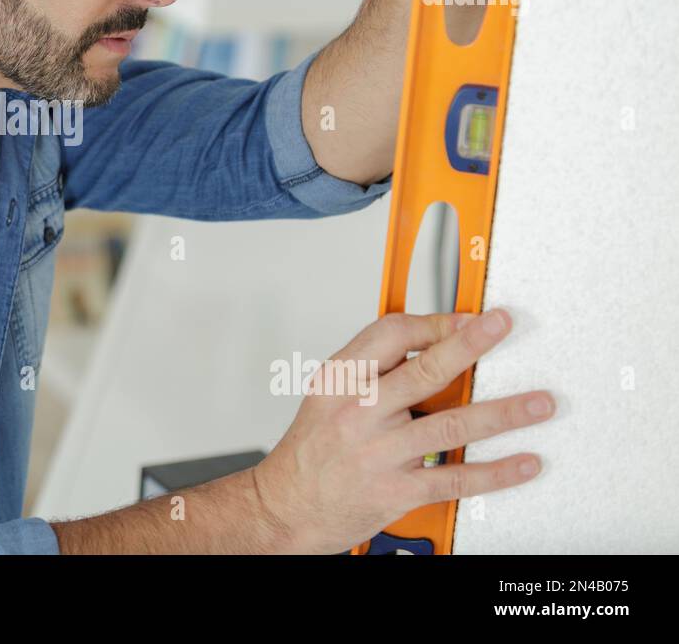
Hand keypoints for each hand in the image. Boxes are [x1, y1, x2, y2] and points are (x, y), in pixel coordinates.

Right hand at [250, 308, 552, 553]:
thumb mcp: (326, 395)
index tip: (466, 319)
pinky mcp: (397, 490)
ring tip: (539, 403)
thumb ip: (371, 369)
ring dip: (503, 413)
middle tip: (502, 326)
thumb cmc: (311, 451)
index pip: (391, 334)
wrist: (286, 507)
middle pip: (425, 370)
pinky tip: (522, 462)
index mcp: (339, 380)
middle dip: (470, 344)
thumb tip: (427, 344)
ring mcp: (379, 452)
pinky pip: (456, 477)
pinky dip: (496, 472)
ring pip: (452, 425)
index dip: (435, 323)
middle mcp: (358, 412)